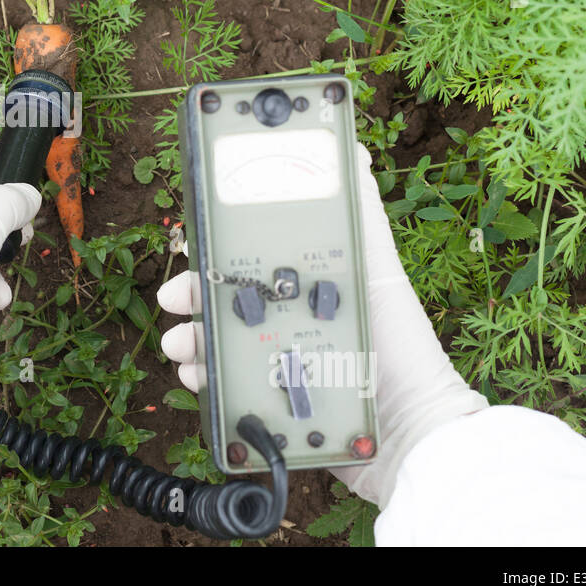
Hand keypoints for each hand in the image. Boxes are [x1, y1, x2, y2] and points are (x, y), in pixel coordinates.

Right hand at [157, 143, 488, 505]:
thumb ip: (362, 215)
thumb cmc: (400, 348)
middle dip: (193, 294)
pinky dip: (203, 380)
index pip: (251, 257)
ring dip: (189, 338)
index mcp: (308, 285)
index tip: (196, 243)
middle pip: (225, 299)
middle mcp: (289, 320)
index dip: (219, 249)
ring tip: (182, 345)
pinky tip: (197, 376)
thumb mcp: (378, 272)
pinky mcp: (272, 404)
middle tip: (176, 298)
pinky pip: (224, 388)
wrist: (409, 435)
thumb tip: (355, 150)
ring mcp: (277, 363)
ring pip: (216, 342)